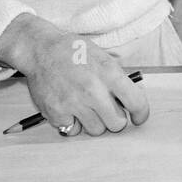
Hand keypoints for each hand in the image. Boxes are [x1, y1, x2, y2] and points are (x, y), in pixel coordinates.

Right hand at [0, 13, 149, 135]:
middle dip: (115, 119)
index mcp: (109, 73)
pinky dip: (73, 123)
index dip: (141, 114)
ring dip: (94, 122)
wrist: (41, 50)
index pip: (136, 102)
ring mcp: (73, 103)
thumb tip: (132, 102)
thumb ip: (118, 79)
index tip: (138, 118)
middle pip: (117, 124)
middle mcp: (93, 90)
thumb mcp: (103, 57)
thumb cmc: (74, 52)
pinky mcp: (56, 113)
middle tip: (108, 110)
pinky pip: (73, 131)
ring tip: (86, 107)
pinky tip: (70, 108)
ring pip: (96, 130)